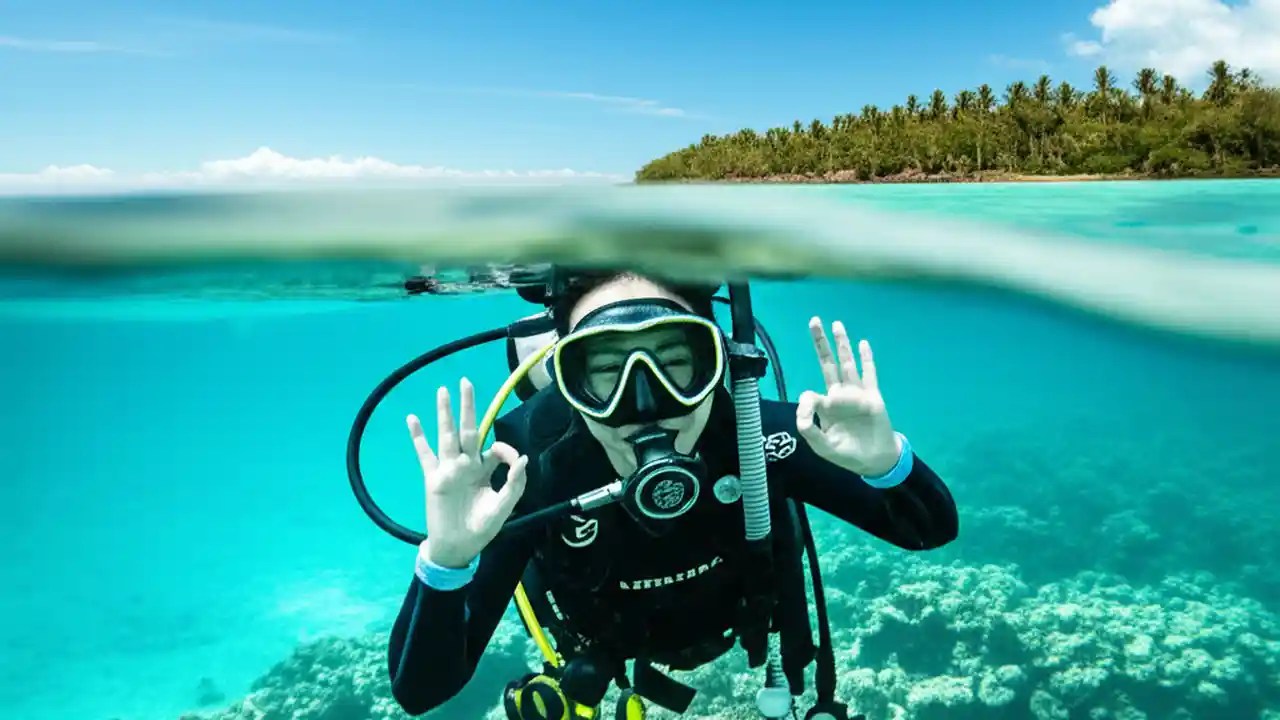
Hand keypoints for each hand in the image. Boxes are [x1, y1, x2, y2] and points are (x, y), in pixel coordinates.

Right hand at [407, 378, 528, 568]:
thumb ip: (514, 483)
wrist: (457, 547)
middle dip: (468, 406)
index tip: (512, 459)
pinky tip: (412, 419)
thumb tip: (523, 457)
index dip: (505, 450)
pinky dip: (418, 437)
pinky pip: (425, 454)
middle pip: (468, 429)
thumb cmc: (481, 528)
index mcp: (485, 471)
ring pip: (447, 435)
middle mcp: (467, 465)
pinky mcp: (433, 478)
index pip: (495, 448)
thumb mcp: (503, 507)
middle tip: (467, 381)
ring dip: (445, 413)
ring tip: (442, 390)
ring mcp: (449, 469)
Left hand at [795, 317, 900, 476]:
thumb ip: (810, 431)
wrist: (875, 461)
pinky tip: (863, 343)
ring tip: (836, 323)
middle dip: (820, 343)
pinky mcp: (872, 396)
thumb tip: (802, 413)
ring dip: (842, 343)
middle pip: (827, 364)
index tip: (807, 417)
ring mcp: (857, 393)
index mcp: (826, 407)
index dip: (806, 403)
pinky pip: (869, 374)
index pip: (811, 395)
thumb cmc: (847, 453)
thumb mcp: (823, 447)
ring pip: (847, 363)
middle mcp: (839, 395)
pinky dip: (867, 358)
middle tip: (814, 320)